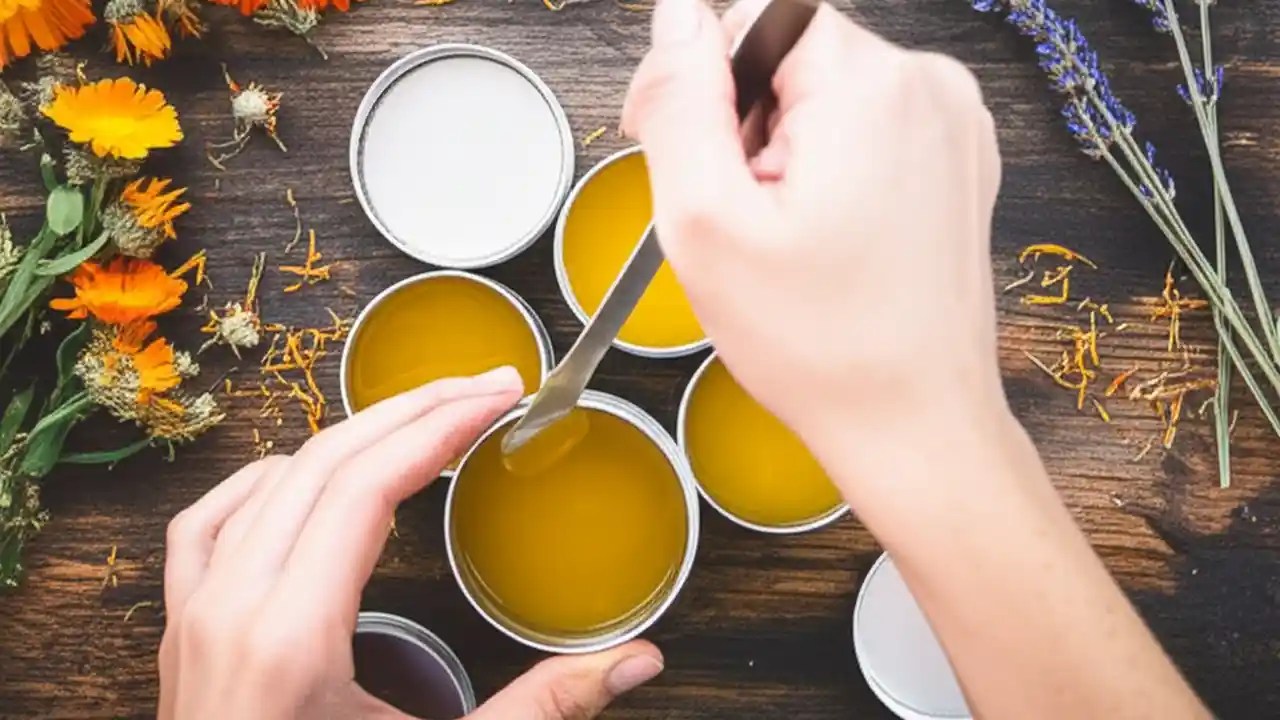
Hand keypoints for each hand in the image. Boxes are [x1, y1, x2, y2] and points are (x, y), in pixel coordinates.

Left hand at [158, 368, 663, 719]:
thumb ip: (542, 710)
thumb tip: (639, 661)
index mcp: (291, 637)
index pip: (366, 488)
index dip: (440, 427)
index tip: (499, 395)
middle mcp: (230, 610)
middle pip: (321, 464)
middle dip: (412, 412)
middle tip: (485, 387)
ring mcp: (192, 616)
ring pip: (266, 481)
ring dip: (347, 438)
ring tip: (420, 420)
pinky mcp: (180, 632)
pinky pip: (207, 524)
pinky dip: (264, 481)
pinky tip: (304, 473)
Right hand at [622, 0, 1004, 464]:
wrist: (915, 423)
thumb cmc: (821, 344)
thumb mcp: (707, 222)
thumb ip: (680, 100)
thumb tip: (675, 18)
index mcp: (869, 86)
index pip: (753, 13)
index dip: (700, 78)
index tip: (691, 152)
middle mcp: (927, 87)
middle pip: (791, 52)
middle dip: (746, 122)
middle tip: (744, 214)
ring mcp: (953, 124)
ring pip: (826, 93)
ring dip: (786, 150)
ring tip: (790, 234)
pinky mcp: (957, 160)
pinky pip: (867, 129)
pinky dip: (831, 169)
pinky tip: (827, 236)